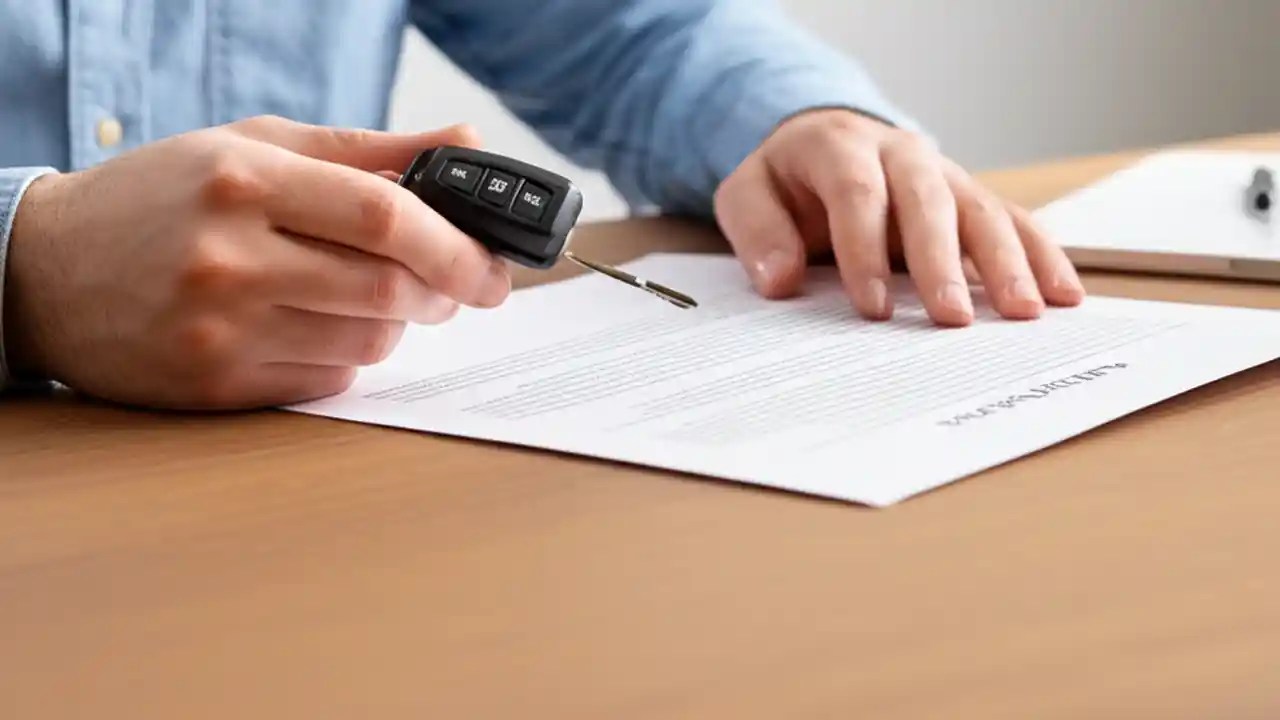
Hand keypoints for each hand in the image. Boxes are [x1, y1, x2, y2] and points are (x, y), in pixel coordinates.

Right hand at [5, 116, 509, 409]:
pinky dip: (348, 356)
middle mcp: (231, 258)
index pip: (386, 216)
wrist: (46, 271)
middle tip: (456, 288)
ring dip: (397, 324)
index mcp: (245, 181)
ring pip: (367, 342)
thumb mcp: (253, 146)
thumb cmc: (161, 198)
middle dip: (443, 293)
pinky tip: (322, 328)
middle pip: (388, 289)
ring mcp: (221, 330)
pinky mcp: (217, 386)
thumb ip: (365, 149)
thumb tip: (465, 141)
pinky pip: (328, 380)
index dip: (457, 245)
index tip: (493, 265)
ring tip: (379, 299)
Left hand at [713, 110, 1084, 324]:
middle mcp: (901, 155)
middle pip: (930, 202)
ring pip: (983, 210)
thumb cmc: (785, 181)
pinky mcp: (969, 200)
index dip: (864, 249)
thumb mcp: (747, 195)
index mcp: (840, 147)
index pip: (859, 194)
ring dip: (1008, 261)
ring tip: (1026, 312)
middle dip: (942, 261)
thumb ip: (758, 233)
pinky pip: (1013, 222)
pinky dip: (1042, 256)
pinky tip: (1065, 295)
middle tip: (951, 319)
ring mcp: (943, 175)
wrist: (820, 144)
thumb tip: (780, 280)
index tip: (870, 308)